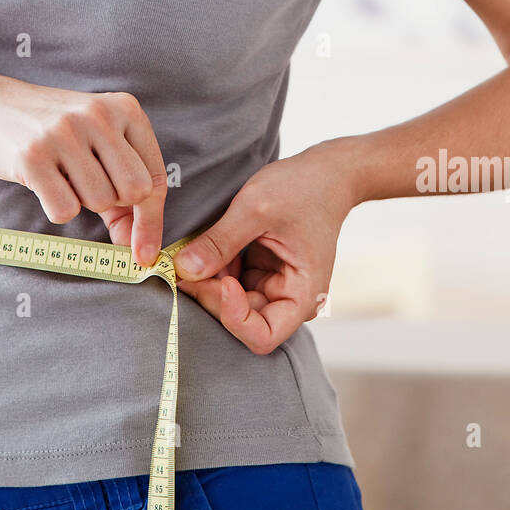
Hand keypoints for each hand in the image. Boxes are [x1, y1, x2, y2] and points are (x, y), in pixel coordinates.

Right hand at [0, 72, 168, 265]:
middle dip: (115, 204)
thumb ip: (125, 195)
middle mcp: (98, 116)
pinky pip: (64, 210)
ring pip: (99, 201)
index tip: (144, 254)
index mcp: (125, 108)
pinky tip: (44, 181)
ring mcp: (64, 133)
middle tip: (88, 188)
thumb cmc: (53, 134)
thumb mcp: (98, 146)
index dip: (151, 220)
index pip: (153, 178)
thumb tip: (140, 250)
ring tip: (62, 174)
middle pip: (134, 192)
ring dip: (81, 201)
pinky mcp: (32, 156)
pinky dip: (56, 207)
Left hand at [172, 142, 359, 352]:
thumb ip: (219, 242)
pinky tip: (205, 248)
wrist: (327, 173)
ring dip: (210, 282)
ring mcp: (275, 286)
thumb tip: (183, 270)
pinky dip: (216, 269)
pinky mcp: (263, 272)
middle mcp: (290, 298)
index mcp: (303, 294)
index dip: (233, 317)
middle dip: (213, 296)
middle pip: (243, 320)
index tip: (220, 281)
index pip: (262, 336)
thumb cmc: (303, 188)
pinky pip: (233, 282)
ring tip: (195, 252)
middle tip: (187, 266)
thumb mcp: (256, 209)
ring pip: (233, 303)